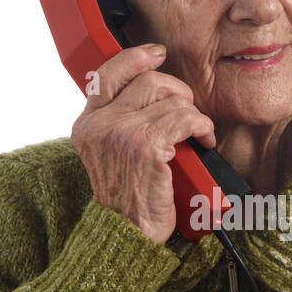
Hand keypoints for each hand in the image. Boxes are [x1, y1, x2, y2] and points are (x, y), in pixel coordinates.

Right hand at [71, 44, 215, 245]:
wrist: (127, 236)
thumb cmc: (127, 201)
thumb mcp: (111, 156)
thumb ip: (119, 123)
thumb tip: (152, 90)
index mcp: (87, 125)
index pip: (108, 74)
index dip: (136, 58)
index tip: (157, 55)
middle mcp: (100, 125)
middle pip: (148, 81)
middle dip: (177, 92)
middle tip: (187, 112)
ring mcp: (122, 133)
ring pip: (172, 100)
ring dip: (193, 116)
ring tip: (196, 134)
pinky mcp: (147, 145)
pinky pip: (186, 118)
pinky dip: (203, 128)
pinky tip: (204, 141)